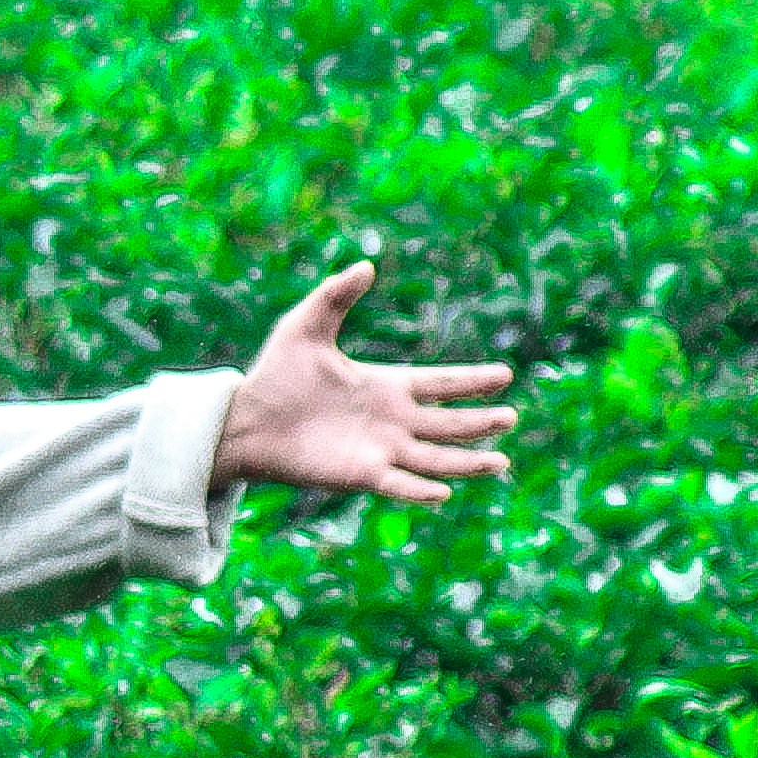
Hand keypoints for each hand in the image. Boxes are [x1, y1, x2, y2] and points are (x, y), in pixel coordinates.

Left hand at [211, 262, 516, 500]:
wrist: (244, 420)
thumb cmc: (275, 374)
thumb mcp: (306, 326)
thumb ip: (336, 296)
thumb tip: (366, 265)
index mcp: (387, 386)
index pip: (441, 383)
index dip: (472, 381)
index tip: (504, 374)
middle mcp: (392, 421)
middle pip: (448, 423)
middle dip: (481, 421)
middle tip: (512, 416)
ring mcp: (380, 450)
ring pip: (435, 459)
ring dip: (468, 462)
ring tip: (501, 462)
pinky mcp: (361, 475)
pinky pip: (398, 485)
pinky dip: (420, 490)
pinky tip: (444, 492)